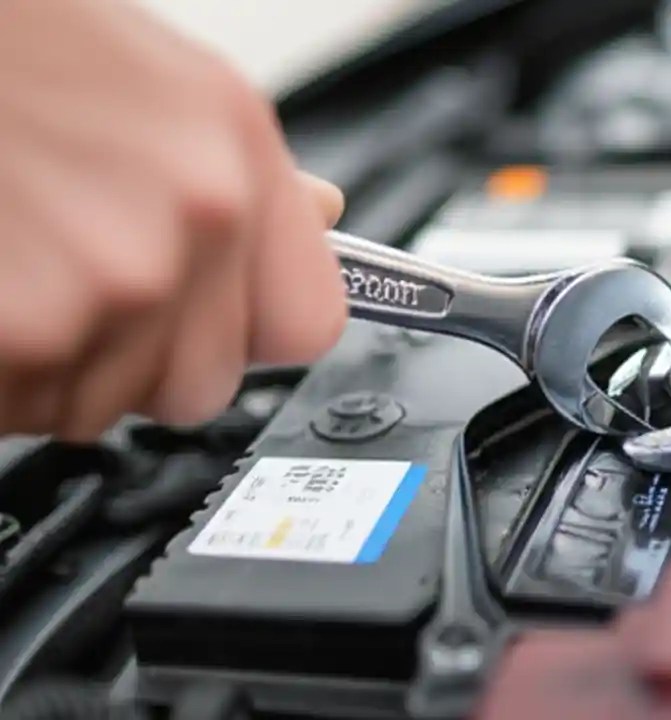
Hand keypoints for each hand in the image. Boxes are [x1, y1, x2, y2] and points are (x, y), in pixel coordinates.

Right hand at [0, 0, 347, 440]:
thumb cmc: (13, 45)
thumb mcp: (156, 84)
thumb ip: (245, 168)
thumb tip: (322, 213)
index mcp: (236, 151)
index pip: (306, 325)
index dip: (250, 335)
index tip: (219, 324)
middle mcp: (196, 220)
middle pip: (201, 386)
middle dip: (138, 360)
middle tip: (74, 284)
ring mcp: (114, 283)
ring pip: (101, 408)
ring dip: (54, 366)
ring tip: (15, 270)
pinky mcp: (25, 334)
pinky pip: (20, 410)